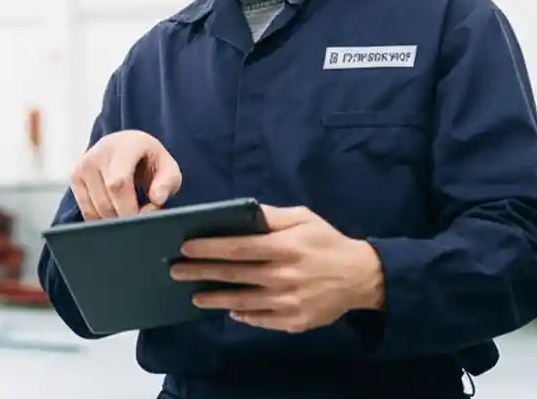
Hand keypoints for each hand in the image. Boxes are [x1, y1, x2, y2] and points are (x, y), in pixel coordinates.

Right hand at [70, 130, 181, 220]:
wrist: (125, 145)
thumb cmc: (148, 158)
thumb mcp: (167, 167)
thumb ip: (167, 183)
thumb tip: (156, 199)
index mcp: (124, 147)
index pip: (119, 184)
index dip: (128, 208)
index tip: (142, 220)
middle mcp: (98, 154)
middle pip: (106, 201)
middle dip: (124, 218)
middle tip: (140, 218)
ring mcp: (83, 165)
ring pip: (95, 209)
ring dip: (114, 220)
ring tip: (129, 210)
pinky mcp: (75, 177)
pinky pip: (87, 211)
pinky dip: (102, 219)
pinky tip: (115, 211)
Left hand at [170, 205, 384, 332]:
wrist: (361, 277)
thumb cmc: (326, 242)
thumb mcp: (303, 218)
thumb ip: (271, 216)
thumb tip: (240, 213)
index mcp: (285, 247)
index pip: (237, 248)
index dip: (209, 248)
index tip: (185, 247)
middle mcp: (284, 276)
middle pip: (233, 275)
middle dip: (200, 272)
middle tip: (175, 271)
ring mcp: (288, 302)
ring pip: (242, 302)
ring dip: (214, 299)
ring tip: (194, 296)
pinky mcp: (293, 322)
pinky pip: (260, 319)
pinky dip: (242, 316)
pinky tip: (228, 310)